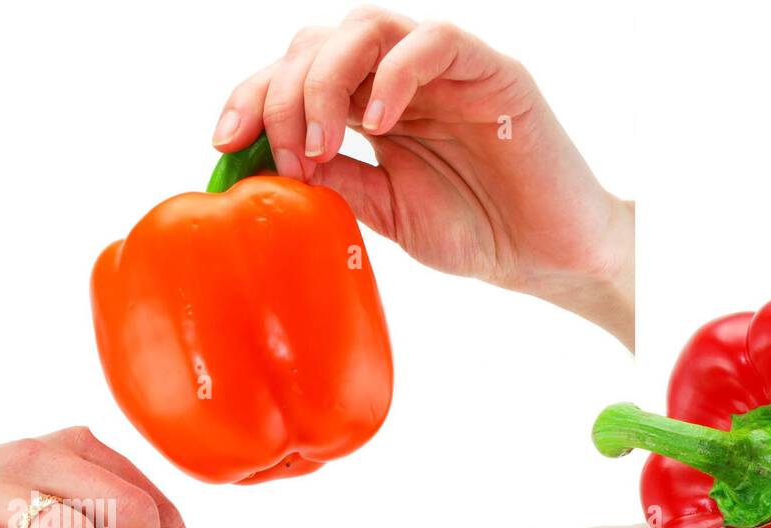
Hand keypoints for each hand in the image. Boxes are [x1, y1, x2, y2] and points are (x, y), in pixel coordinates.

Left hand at [213, 8, 633, 345]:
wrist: (549, 257)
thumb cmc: (477, 232)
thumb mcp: (387, 215)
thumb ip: (338, 184)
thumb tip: (272, 170)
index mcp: (369, 107)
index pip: (296, 76)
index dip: (251, 98)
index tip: (222, 141)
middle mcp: (399, 78)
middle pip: (318, 42)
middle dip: (281, 93)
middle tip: (283, 155)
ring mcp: (443, 69)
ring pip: (366, 28)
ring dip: (326, 80)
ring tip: (320, 142)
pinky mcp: (489, 71)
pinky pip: (432, 42)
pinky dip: (396, 73)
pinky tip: (379, 121)